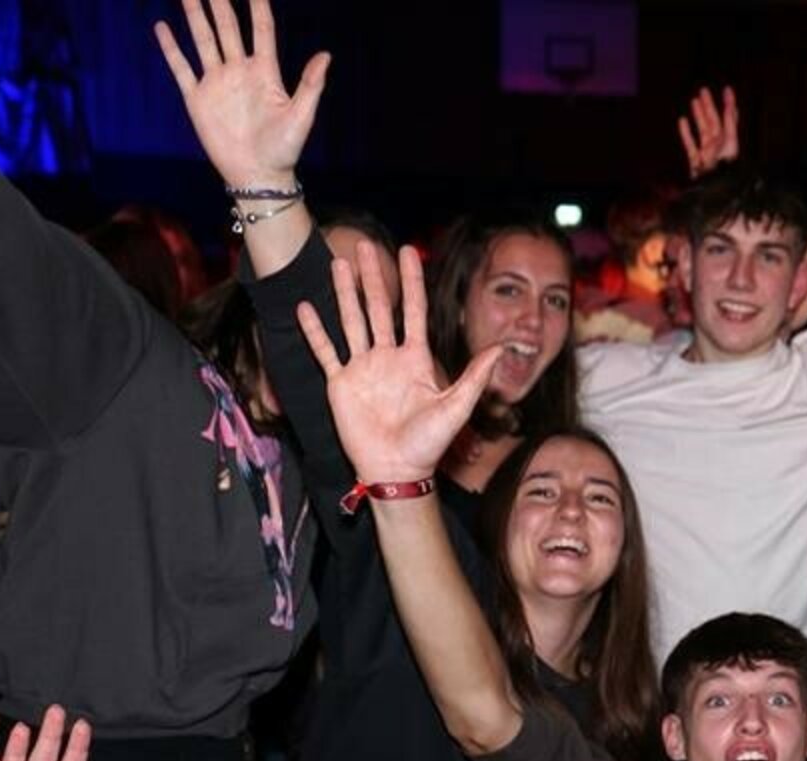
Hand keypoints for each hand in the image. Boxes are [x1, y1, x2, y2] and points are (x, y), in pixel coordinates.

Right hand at [154, 0, 329, 187]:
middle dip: (220, 4)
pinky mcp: (197, 99)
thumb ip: (310, 84)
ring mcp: (217, 83)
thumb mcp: (302, 116)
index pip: (261, 30)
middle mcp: (239, 71)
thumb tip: (325, 55)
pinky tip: (162, 27)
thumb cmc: (284, 149)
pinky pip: (181, 68)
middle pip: (228, 28)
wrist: (257, 176)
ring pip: (203, 41)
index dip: (257, 6)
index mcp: (265, 72)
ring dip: (195, 16)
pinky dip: (171, 48)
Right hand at [297, 242, 503, 483]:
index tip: (409, 251)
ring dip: (343, 293)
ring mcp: (362, 369)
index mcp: (415, 359)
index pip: (412, 310)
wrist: (397, 470)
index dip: (411, 281)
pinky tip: (305, 307)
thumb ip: (474, 376)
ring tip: (337, 263)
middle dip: (372, 277)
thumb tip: (501, 349)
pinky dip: (315, 330)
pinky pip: (326, 352)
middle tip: (364, 245)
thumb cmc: (429, 443)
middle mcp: (388, 358)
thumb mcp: (457, 407)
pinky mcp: (341, 384)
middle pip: (378, 308)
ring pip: (351, 322)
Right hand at [677, 85, 739, 179]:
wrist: (714, 192)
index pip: (729, 118)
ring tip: (695, 101)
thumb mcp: (729, 144)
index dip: (729, 104)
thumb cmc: (724, 170)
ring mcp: (707, 154)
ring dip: (698, 116)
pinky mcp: (696, 163)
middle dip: (709, 106)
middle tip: (704, 90)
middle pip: (714, 122)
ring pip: (702, 130)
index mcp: (729, 142)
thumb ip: (729, 125)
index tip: (727, 90)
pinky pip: (691, 145)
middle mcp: (719, 146)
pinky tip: (682, 121)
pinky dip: (686, 133)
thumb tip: (732, 107)